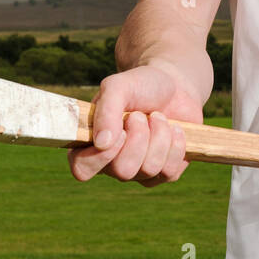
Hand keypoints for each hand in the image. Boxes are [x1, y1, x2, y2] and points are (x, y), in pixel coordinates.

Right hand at [67, 64, 203, 187]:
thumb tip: (102, 144)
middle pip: (123, 171)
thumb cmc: (140, 85)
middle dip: (139, 138)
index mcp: (91, 144)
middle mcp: (112, 163)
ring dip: (159, 136)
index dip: (100, 156)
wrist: (175, 86)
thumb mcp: (119, 87)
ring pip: (149, 170)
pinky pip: (170, 172)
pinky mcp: (165, 173)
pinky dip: (176, 144)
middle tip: (140, 115)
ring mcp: (139, 171)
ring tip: (158, 117)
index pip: (82, 169)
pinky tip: (174, 128)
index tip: (120, 131)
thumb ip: (106, 110)